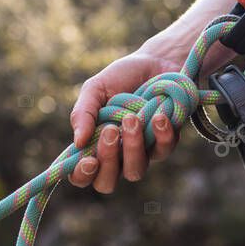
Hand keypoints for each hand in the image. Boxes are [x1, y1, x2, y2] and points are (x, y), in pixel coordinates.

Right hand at [68, 49, 180, 192]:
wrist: (156, 62)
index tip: (88, 160)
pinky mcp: (166, 144)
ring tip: (133, 117)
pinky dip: (161, 134)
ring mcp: (142, 153)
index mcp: (94, 144)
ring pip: (135, 171)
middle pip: (107, 183)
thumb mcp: (96, 88)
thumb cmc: (121, 78)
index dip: (81, 176)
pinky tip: (159, 115)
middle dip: (108, 161)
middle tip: (110, 130)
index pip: (82, 175)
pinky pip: (163, 151)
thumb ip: (83, 113)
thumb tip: (78, 142)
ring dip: (132, 146)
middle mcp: (117, 155)